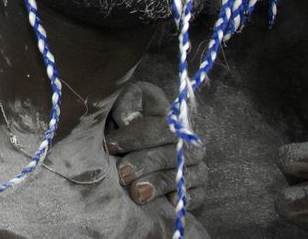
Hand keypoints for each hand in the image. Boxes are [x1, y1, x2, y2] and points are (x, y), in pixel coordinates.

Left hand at [106, 80, 206, 208]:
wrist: (122, 146)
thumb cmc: (118, 122)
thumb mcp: (119, 104)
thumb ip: (126, 106)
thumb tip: (130, 120)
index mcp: (169, 116)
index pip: (160, 126)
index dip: (135, 137)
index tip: (110, 145)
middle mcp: (187, 140)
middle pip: (173, 152)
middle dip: (145, 163)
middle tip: (122, 173)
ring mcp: (193, 164)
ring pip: (183, 175)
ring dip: (159, 184)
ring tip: (136, 193)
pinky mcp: (196, 188)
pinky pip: (197, 195)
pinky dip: (184, 199)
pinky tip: (167, 203)